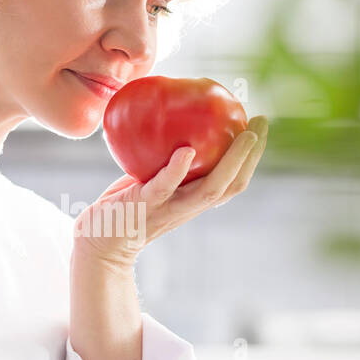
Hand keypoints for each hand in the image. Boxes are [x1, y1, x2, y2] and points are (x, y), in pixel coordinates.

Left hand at [73, 115, 267, 267]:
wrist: (98, 241)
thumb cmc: (123, 206)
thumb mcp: (149, 179)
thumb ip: (163, 159)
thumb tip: (170, 117)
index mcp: (192, 201)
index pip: (232, 181)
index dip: (251, 157)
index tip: (259, 127)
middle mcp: (187, 207)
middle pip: (232, 184)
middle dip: (252, 154)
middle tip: (261, 122)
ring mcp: (168, 209)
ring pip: (210, 190)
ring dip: (232, 162)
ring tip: (243, 134)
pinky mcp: (144, 206)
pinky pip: (164, 187)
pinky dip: (177, 170)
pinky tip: (187, 151)